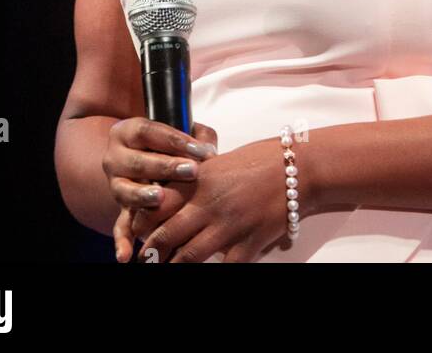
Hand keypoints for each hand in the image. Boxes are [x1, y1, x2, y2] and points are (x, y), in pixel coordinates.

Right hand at [103, 118, 218, 261]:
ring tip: (161, 198)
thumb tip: (209, 153)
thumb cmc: (170, 145)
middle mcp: (116, 157)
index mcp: (129, 132)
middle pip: (137, 161)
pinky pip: (120, 225)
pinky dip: (122, 241)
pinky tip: (126, 254)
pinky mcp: (121, 209)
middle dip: (165, 166)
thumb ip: (197, 137)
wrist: (146, 158)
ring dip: (144, 196)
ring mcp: (117, 185)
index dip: (174, 140)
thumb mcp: (182, 133)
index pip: (149, 132)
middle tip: (190, 171)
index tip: (199, 150)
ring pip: (126, 191)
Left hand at [132, 137, 311, 263]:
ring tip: (165, 269)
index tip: (134, 230)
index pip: (159, 203)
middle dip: (151, 251)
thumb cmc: (259, 160)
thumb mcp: (220, 162)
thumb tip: (172, 192)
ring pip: (191, 256)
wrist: (296, 168)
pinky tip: (207, 272)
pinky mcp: (249, 242)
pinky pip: (226, 267)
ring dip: (175, 266)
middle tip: (142, 260)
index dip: (142, 220)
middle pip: (168, 234)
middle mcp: (210, 204)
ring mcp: (230, 225)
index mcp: (201, 180)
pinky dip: (214, 273)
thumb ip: (196, 179)